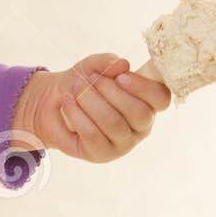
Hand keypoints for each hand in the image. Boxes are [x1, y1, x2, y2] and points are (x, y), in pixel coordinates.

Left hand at [11, 54, 170, 162]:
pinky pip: (93, 135)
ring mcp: (123, 143)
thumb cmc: (84, 83)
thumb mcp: (93, 66)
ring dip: (91, 101)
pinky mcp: (102, 154)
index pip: (160, 98)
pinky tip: (67, 101)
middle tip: (90, 79)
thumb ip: (107, 62)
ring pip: (114, 123)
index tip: (121, 77)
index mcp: (147, 102)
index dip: (144, 87)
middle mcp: (140, 126)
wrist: (55, 101)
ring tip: (76, 88)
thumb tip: (123, 64)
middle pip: (139, 113)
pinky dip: (77, 114)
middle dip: (111, 92)